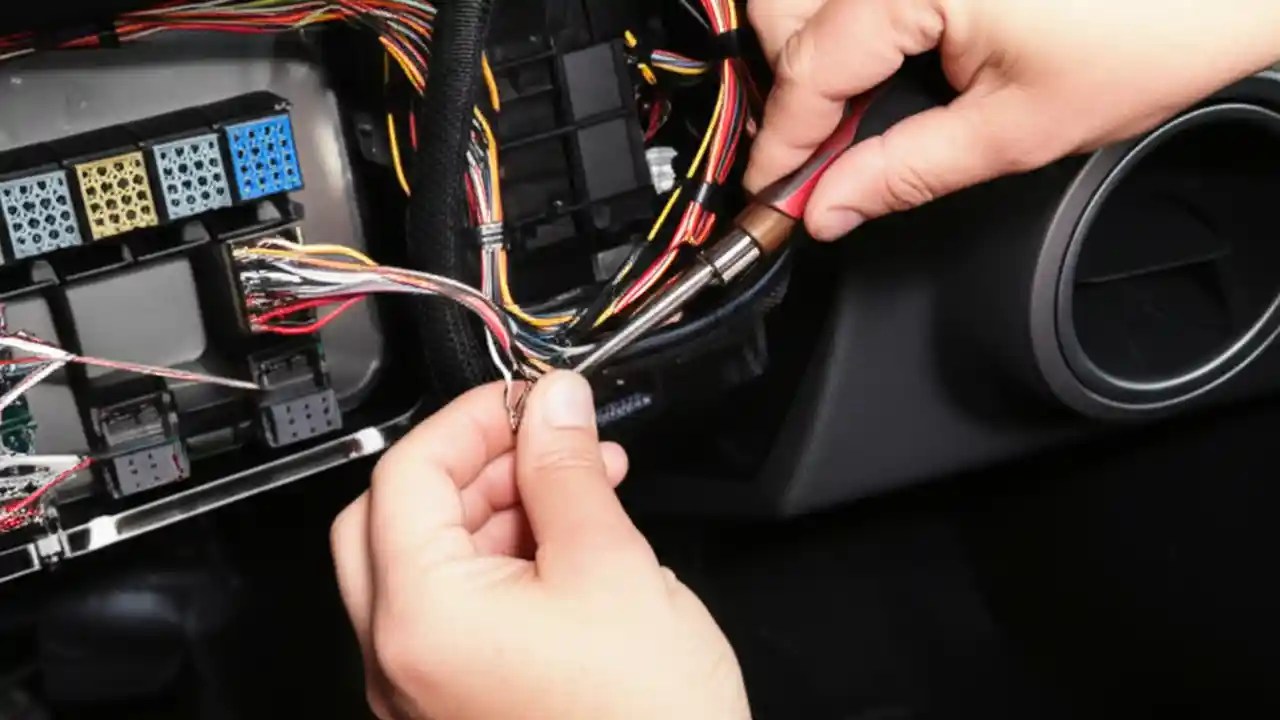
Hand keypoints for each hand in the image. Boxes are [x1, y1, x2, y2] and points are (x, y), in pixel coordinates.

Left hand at [331, 372, 749, 719]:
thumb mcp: (611, 566)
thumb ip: (567, 470)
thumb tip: (554, 405)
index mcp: (422, 618)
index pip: (406, 476)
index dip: (469, 420)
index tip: (527, 399)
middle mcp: (400, 660)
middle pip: (394, 517)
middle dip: (472, 464)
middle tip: (543, 440)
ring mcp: (423, 689)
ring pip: (425, 562)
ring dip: (492, 509)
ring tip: (580, 487)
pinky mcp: (456, 703)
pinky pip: (453, 611)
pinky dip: (499, 562)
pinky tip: (567, 543)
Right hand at [745, 0, 1279, 239]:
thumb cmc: (1153, 33)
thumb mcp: (1015, 130)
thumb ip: (905, 171)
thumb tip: (828, 208)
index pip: (811, 68)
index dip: (783, 141)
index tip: (768, 189)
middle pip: (785, 11)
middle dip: (790, 87)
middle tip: (815, 156)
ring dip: (808, 46)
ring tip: (845, 110)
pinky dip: (846, 20)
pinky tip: (875, 60)